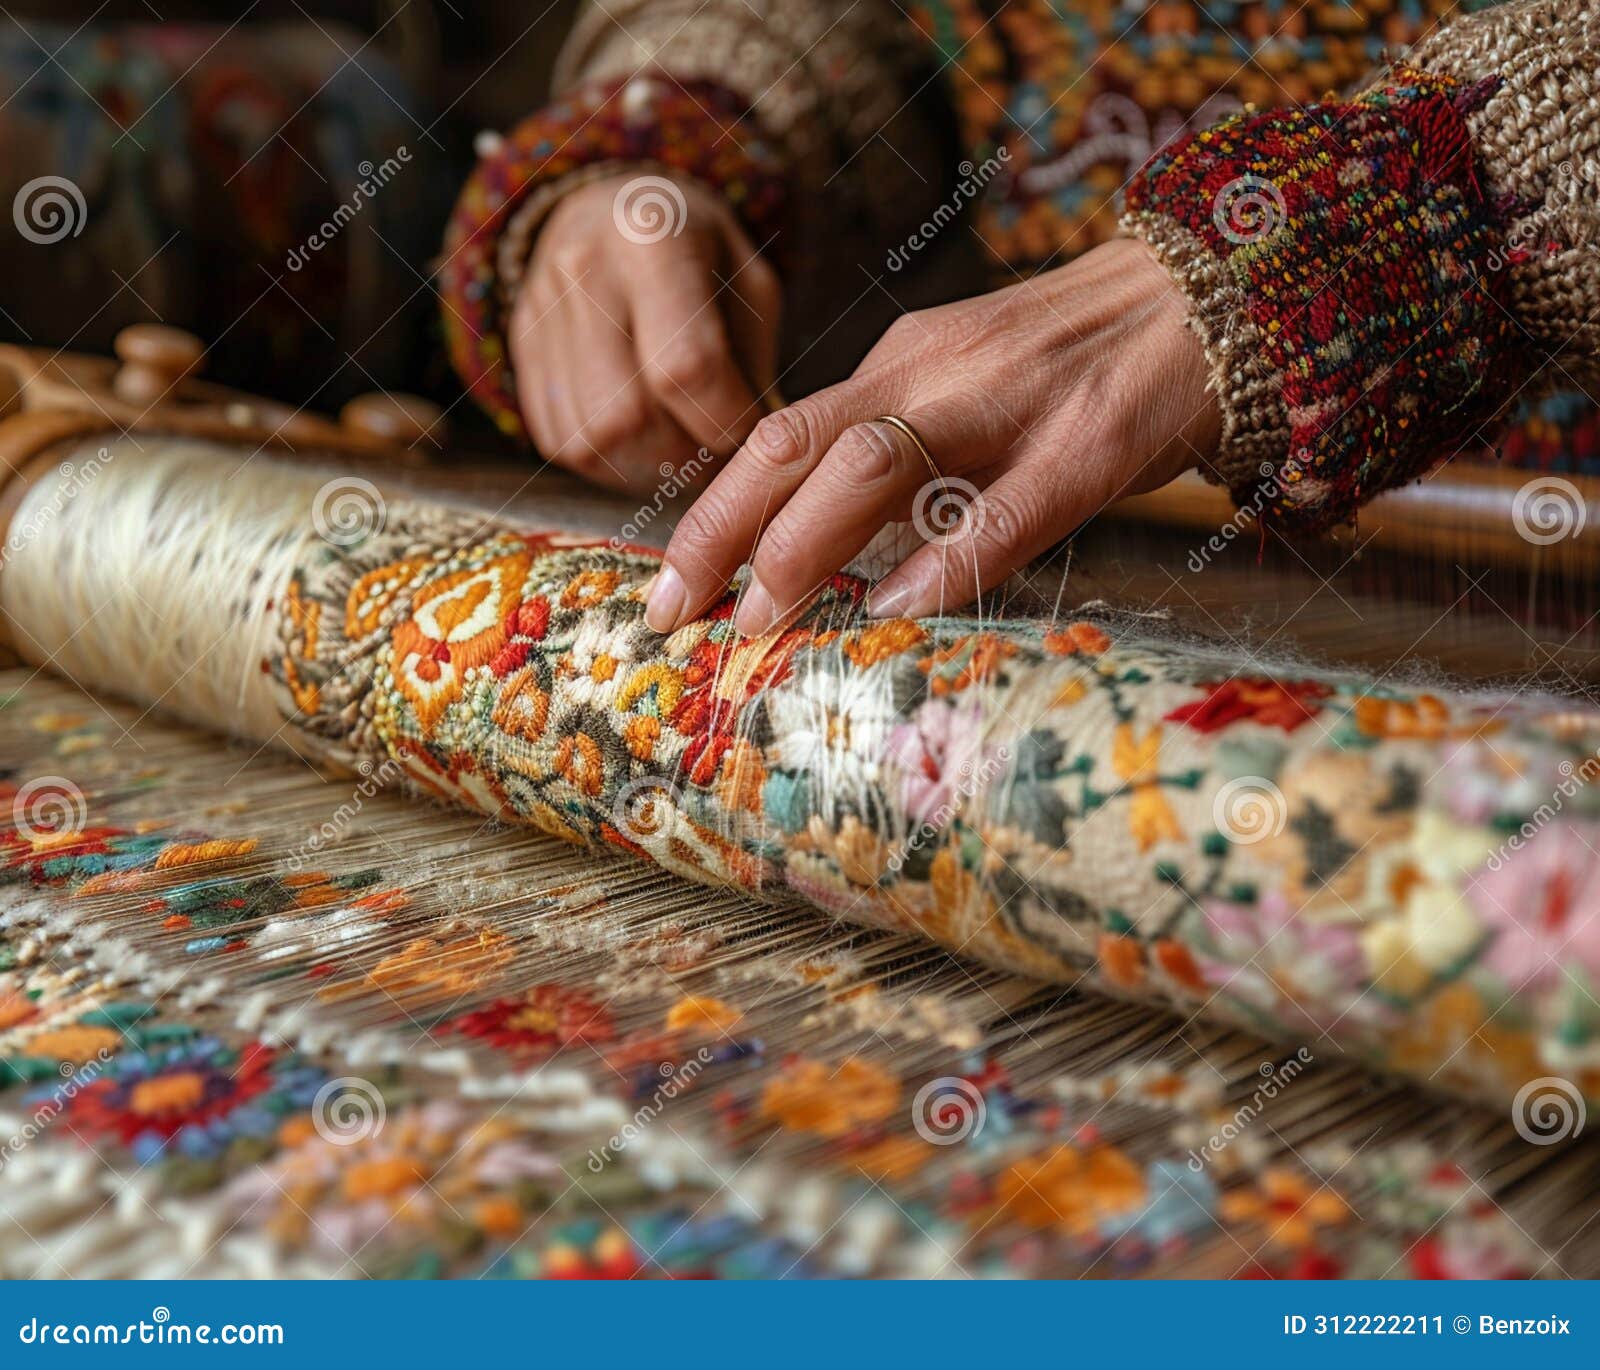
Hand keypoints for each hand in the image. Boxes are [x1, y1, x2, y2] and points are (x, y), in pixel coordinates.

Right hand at [510, 170, 780, 493]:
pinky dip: (608, 460)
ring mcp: (541, 308)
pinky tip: (640, 441)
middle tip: (714, 452)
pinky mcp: (519, 345)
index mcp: (652, 238)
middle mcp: (583, 268)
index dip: (724, 420)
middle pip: (627, 414)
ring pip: (588, 438)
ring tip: (681, 448)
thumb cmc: (699, 250)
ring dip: (645, 466)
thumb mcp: (749, 280)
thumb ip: (753, 361)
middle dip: (682, 455)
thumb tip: (751, 446)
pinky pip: (559, 439)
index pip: (684, 367)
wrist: (615, 206)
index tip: (746, 430)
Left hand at [643, 236, 1220, 634]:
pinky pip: (1000, 510)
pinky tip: (895, 609)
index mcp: (897, 366)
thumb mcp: (965, 390)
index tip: (671, 585)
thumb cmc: (1075, 364)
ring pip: (872, 462)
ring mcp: (1005, 403)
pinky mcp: (1084, 442)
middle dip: (720, 531)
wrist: (1206, 296)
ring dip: (804, 546)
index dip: (712, 514)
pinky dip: (940, 563)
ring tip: (761, 620)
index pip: (777, 436)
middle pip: (792, 442)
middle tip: (674, 613)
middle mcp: (931, 374)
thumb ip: (902, 457)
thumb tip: (834, 559)